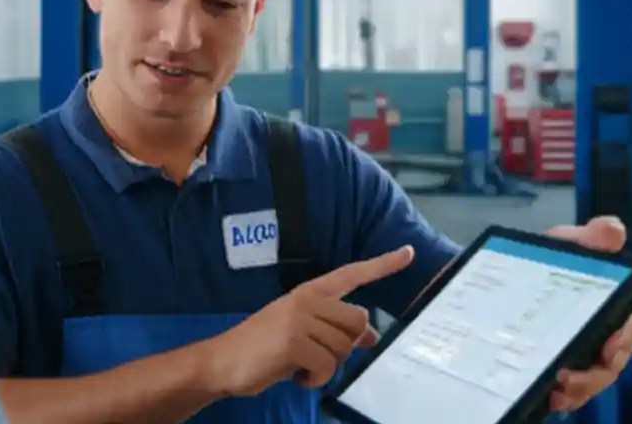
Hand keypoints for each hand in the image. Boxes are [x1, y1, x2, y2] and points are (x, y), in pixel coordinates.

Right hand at [204, 246, 414, 396]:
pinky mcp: (293, 342)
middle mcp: (307, 300)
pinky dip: (316, 379)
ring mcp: (300, 319)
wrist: (223, 360)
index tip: (408, 253)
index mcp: (310, 292)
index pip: (352, 273)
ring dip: (328, 367)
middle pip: (358, 321)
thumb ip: (336, 330)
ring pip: (344, 347)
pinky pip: (328, 366)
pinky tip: (298, 376)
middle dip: (347, 346)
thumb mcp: (303, 333)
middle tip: (321, 356)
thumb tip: (372, 338)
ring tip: (302, 365)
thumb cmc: (265, 347)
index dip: (383, 264)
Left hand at [544, 216, 631, 411]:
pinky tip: (546, 398)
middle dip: (594, 377)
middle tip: (569, 380)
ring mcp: (581, 352)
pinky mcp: (559, 364)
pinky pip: (567, 389)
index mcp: (612, 306)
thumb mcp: (571, 244)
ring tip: (556, 392)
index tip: (608, 350)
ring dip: (577, 391)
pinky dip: (560, 397)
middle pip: (608, 364)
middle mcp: (602, 334)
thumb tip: (613, 229)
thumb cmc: (554, 258)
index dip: (622, 342)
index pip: (626, 329)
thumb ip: (592, 237)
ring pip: (589, 380)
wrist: (516, 272)